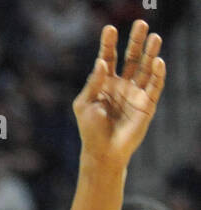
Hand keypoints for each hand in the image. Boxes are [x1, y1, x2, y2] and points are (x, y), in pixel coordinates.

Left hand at [73, 21, 165, 169]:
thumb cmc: (90, 129)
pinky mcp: (147, 103)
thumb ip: (93, 83)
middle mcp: (122, 84)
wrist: (102, 152)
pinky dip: (157, 74)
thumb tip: (102, 61)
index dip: (109, 44)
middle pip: (131, 57)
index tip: (110, 29)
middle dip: (135, 41)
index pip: (108, 58)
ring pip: (145, 68)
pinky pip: (154, 85)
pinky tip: (158, 61)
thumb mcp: (84, 104)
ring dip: (150, 53)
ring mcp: (135, 92)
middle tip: (140, 23)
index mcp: (104, 83)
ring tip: (154, 37)